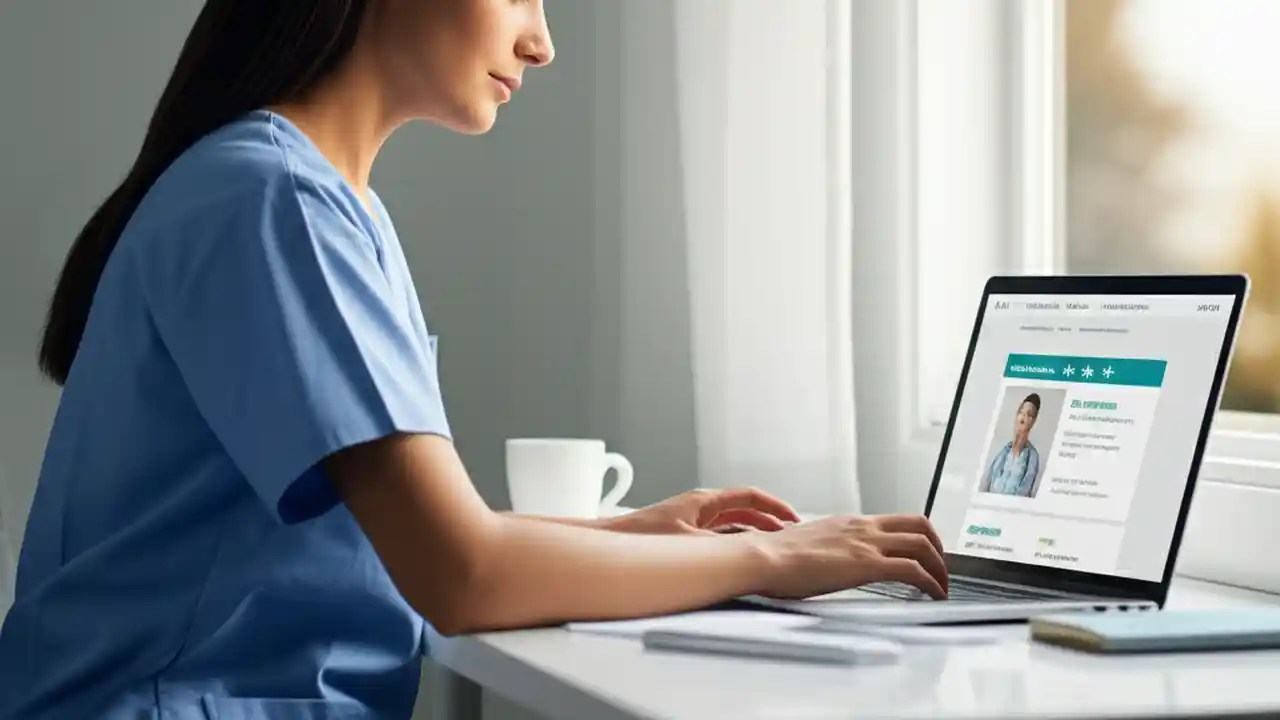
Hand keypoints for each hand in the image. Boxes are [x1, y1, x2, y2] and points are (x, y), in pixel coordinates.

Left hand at [606, 487, 800, 535]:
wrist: (606, 544)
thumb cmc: (641, 539)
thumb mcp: (690, 545)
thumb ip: (723, 548)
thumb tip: (753, 550)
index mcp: (704, 502)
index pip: (749, 497)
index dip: (774, 507)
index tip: (794, 520)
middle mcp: (699, 508)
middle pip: (743, 512)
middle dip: (768, 523)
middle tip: (791, 539)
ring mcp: (691, 523)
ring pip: (731, 527)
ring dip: (752, 536)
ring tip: (772, 551)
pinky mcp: (682, 538)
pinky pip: (717, 540)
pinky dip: (733, 547)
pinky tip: (740, 562)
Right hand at [750, 514, 948, 599]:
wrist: (763, 557)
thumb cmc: (775, 556)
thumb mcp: (809, 544)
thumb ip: (827, 549)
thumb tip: (826, 561)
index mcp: (849, 522)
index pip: (896, 520)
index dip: (918, 535)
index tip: (924, 552)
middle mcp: (863, 526)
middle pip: (919, 525)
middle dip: (938, 547)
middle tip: (941, 568)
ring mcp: (866, 543)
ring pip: (923, 544)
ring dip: (940, 567)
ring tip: (941, 587)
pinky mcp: (867, 564)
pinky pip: (913, 571)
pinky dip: (931, 583)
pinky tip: (934, 596)